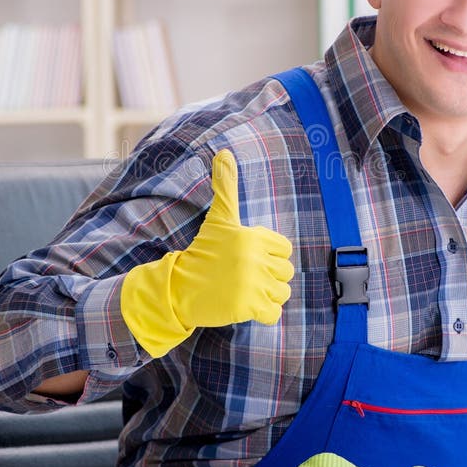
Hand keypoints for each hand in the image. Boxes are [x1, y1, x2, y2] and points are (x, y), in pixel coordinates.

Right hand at [120, 149, 293, 356]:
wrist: (180, 287)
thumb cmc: (203, 251)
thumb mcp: (218, 218)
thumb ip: (225, 186)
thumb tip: (224, 152)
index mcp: (253, 236)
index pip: (285, 249)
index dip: (270, 255)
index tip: (249, 257)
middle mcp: (255, 259)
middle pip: (286, 272)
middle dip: (269, 277)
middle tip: (245, 276)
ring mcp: (252, 284)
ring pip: (282, 293)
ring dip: (267, 295)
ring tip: (246, 290)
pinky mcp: (247, 307)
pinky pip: (274, 313)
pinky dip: (263, 313)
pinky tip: (246, 305)